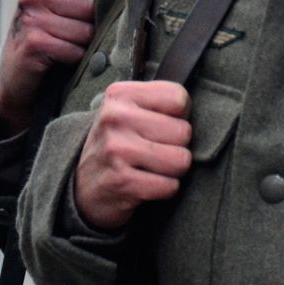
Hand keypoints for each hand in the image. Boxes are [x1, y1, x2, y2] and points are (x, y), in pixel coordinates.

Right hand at [0, 0, 95, 131]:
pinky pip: (76, 51)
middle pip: (89, 7)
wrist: (16, 72)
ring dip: (83, 45)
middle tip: (74, 34)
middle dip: (90, 25)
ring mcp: (31, 18)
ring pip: (85, 31)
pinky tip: (60, 59)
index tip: (82, 9)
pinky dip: (74, 59)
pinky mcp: (34, 43)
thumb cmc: (43, 32)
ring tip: (67, 46)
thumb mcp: (57, 1)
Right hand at [74, 81, 191, 231]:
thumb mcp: (129, 112)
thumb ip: (160, 102)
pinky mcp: (122, 181)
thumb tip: (200, 110)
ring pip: (181, 160)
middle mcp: (116, 118)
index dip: (178, 116)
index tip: (160, 125)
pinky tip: (146, 184)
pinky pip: (170, 185)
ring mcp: (117, 150)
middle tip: (154, 151)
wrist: (83, 187)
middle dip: (176, 146)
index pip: (179, 97)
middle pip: (184, 131)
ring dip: (172, 170)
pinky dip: (164, 189)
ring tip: (151, 168)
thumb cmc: (117, 145)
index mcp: (120, 95)